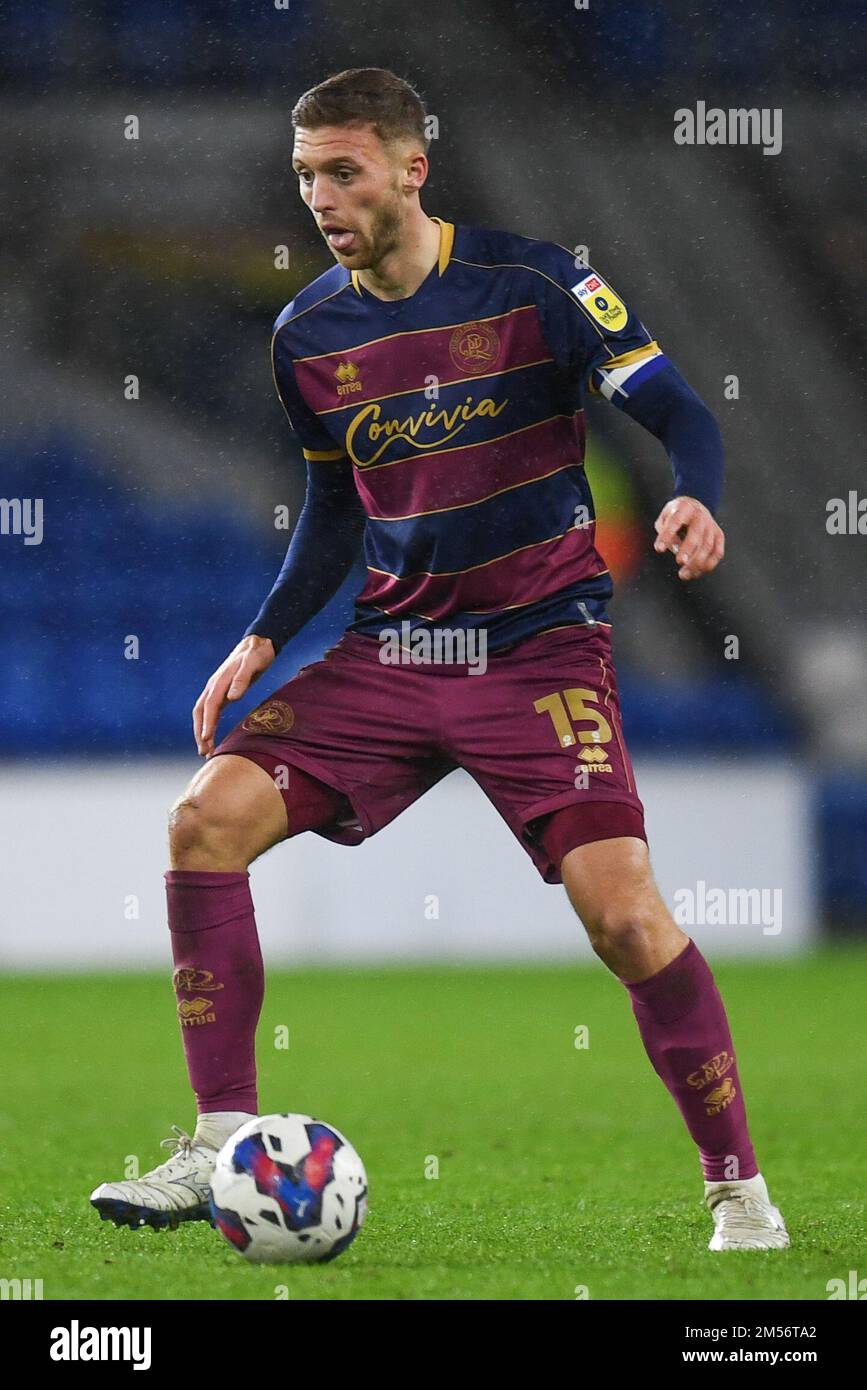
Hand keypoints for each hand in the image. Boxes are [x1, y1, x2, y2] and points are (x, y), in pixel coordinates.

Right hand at [192, 634, 275, 756]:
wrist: (257, 642)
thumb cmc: (257, 653)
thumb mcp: (252, 663)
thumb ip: (242, 679)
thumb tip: (232, 697)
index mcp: (220, 680)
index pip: (210, 705)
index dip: (207, 723)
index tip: (206, 739)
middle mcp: (214, 686)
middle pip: (201, 712)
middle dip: (200, 732)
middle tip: (204, 752)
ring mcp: (217, 688)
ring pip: (204, 713)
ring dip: (203, 731)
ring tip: (206, 750)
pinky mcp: (222, 691)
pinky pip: (211, 711)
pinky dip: (209, 724)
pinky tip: (211, 736)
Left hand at [653, 496, 724, 580]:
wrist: (695, 506)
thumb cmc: (675, 515)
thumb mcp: (665, 517)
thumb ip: (664, 530)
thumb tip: (673, 548)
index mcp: (685, 508)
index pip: (675, 521)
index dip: (667, 535)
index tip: (658, 549)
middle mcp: (701, 516)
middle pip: (697, 533)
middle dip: (688, 548)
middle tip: (679, 562)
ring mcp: (711, 526)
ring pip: (708, 546)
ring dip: (696, 563)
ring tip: (683, 575)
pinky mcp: (719, 536)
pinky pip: (717, 553)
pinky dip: (708, 565)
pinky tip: (695, 573)